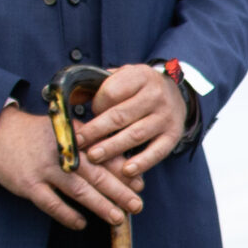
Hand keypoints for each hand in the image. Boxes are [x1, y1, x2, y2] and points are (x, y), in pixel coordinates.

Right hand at [0, 105, 143, 229]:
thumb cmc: (40, 136)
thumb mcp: (67, 132)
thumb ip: (94, 146)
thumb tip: (126, 168)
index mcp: (75, 137)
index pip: (105, 155)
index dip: (124, 171)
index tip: (140, 185)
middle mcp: (62, 152)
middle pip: (96, 174)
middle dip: (120, 192)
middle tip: (137, 206)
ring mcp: (44, 169)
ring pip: (78, 190)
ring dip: (100, 206)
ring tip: (117, 219)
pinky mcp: (28, 184)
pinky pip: (51, 203)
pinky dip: (67, 215)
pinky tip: (81, 224)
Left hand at [78, 64, 189, 182]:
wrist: (176, 93)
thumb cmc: (139, 88)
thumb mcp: (122, 76)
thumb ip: (98, 86)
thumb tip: (71, 99)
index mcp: (140, 76)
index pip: (111, 92)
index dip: (96, 105)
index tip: (87, 114)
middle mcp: (155, 95)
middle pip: (120, 116)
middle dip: (96, 131)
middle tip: (78, 142)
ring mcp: (166, 117)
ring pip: (135, 135)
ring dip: (112, 148)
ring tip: (93, 157)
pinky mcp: (173, 135)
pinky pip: (157, 152)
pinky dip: (142, 162)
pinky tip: (126, 171)